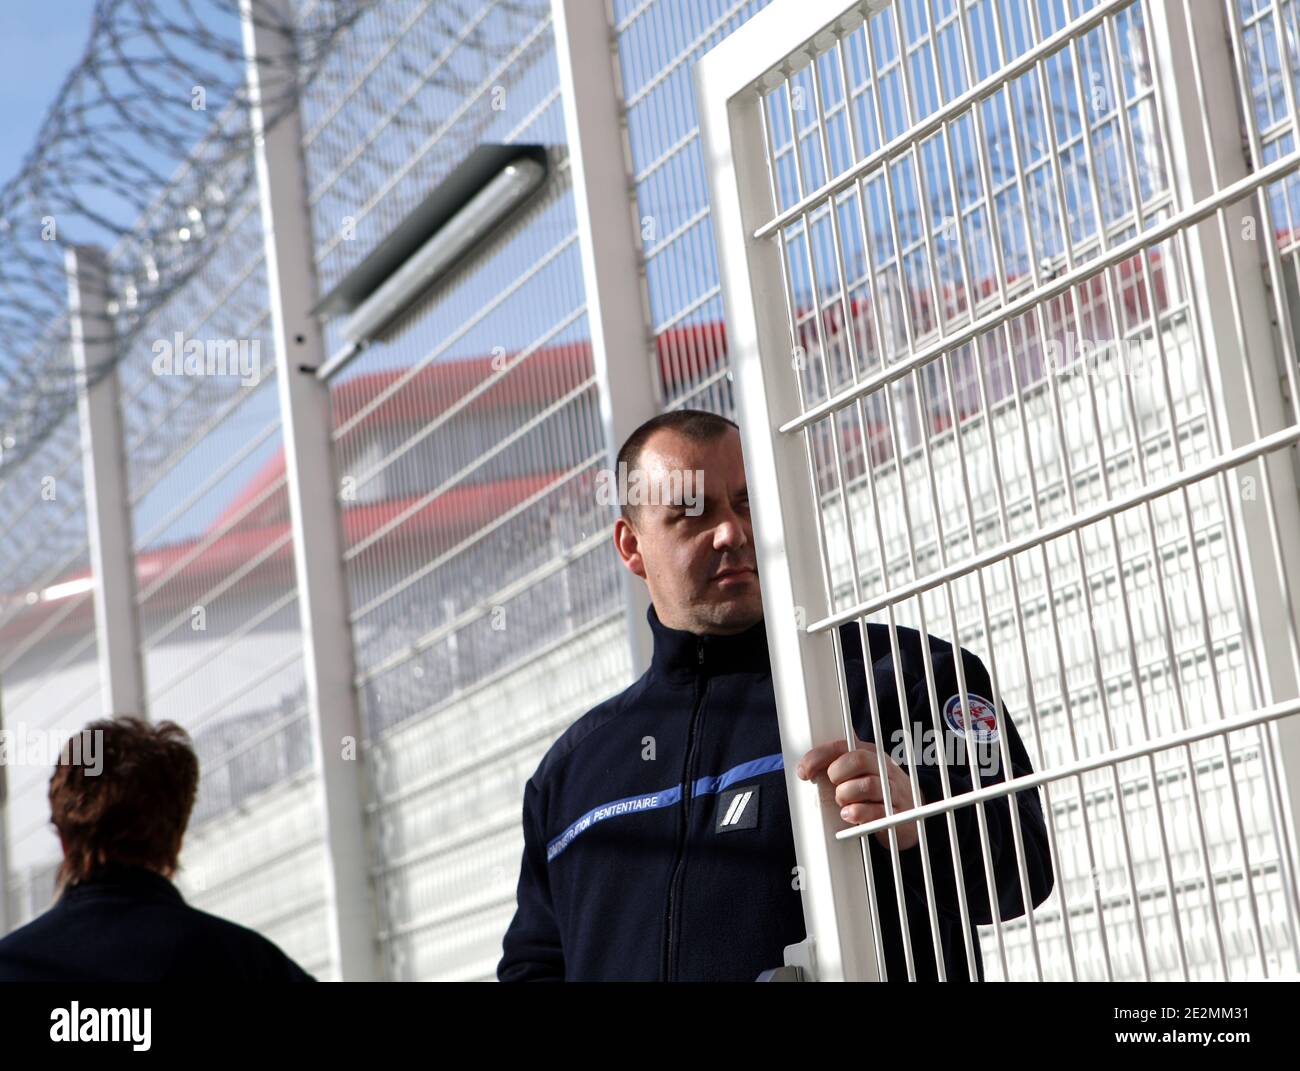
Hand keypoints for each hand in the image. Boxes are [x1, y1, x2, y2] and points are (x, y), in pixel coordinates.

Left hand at [796, 737, 921, 851]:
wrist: (911, 813)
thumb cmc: (877, 790)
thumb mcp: (861, 770)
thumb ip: (838, 761)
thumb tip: (805, 760)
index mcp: (870, 753)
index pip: (841, 746)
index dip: (818, 757)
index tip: (803, 771)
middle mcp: (883, 768)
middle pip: (857, 759)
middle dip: (837, 774)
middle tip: (834, 786)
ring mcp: (892, 791)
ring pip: (867, 785)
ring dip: (846, 795)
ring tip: (843, 803)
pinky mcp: (896, 814)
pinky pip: (876, 811)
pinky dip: (858, 813)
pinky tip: (849, 815)